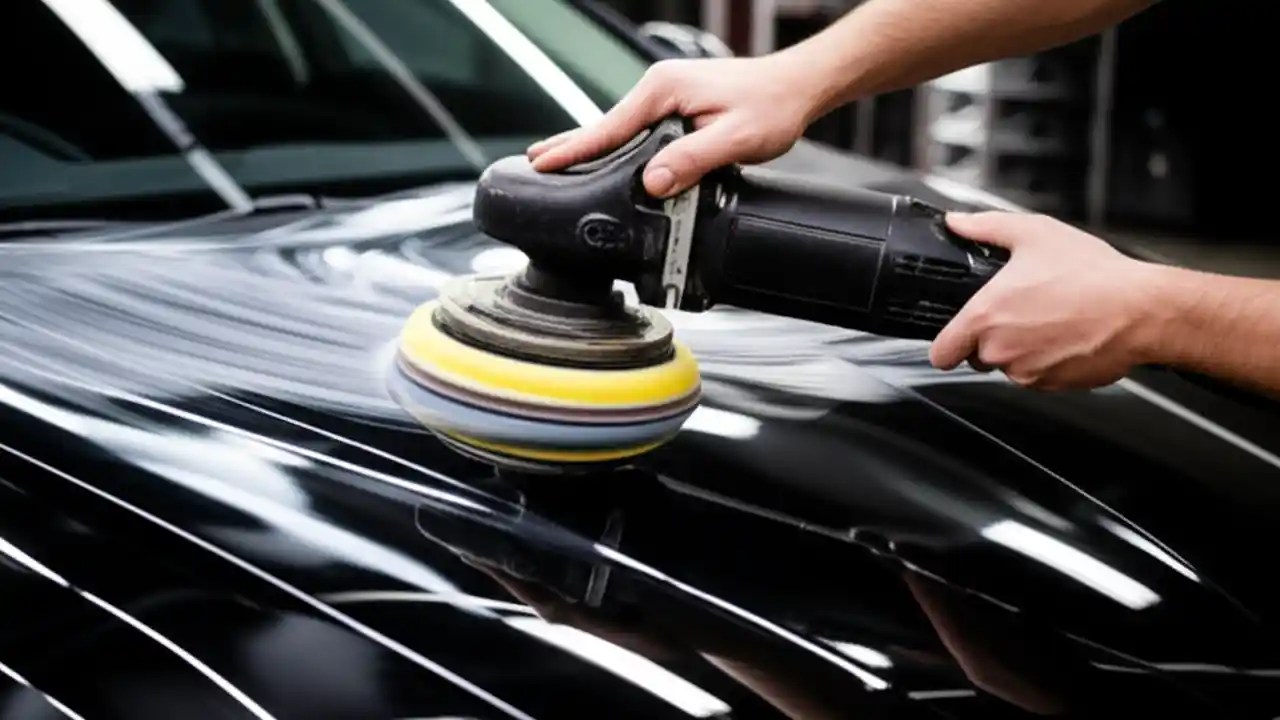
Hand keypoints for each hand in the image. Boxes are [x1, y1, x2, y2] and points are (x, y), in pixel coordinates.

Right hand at [527, 54, 820, 198]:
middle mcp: (659, 87)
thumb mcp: (734, 140)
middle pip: (604, 125)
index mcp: (663, 91)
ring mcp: (666, 94)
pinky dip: (616, 143)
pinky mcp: (676, 104)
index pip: (608, 128)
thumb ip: (692, 160)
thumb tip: (654, 182)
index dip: (573, 149)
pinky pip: (637, 128)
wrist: (797, 86)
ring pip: (619, 128)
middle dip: (568, 145)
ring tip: (558, 162)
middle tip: (532, 162)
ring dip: (591, 146)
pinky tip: (605, 156)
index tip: (540, 162)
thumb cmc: (771, 107)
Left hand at [930, 211, 1159, 389]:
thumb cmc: (1092, 275)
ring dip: (1020, 350)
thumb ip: (985, 227)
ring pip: (1009, 366)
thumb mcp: (1033, 233)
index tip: (957, 336)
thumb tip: (958, 223)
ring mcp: (1026, 372)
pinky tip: (1066, 335)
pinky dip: (1046, 361)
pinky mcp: (1052, 385)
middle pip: (976, 357)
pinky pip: (1037, 376)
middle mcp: (1001, 350)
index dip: (947, 344)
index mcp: (985, 316)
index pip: (940, 353)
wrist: (1140, 310)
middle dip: (990, 339)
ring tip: (1049, 319)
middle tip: (1020, 312)